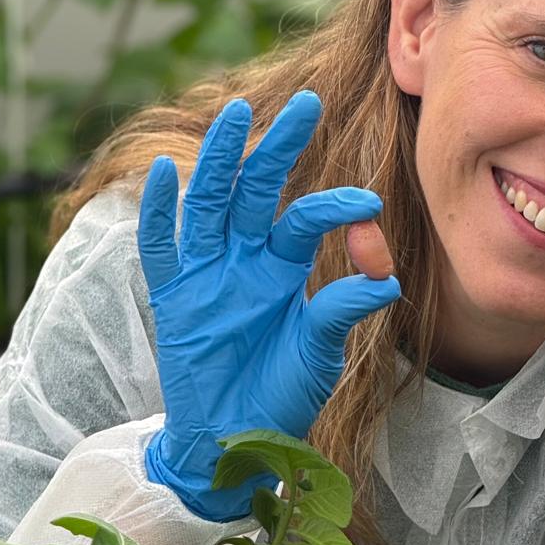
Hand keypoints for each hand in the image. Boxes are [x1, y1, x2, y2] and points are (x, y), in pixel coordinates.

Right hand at [139, 91, 400, 519]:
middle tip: (308, 102)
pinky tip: (169, 172)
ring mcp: (205, 272)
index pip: (304, 219)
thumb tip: (385, 279)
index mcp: (283, 268)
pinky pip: (161, 245)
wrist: (234, 441)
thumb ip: (343, 310)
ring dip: (221, 158)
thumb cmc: (282, 395)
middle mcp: (244, 260)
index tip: (368, 202)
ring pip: (210, 201)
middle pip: (258, 190)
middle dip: (279, 146)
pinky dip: (160, 210)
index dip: (334, 208)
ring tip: (238, 113)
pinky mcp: (172, 296)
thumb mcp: (321, 354)